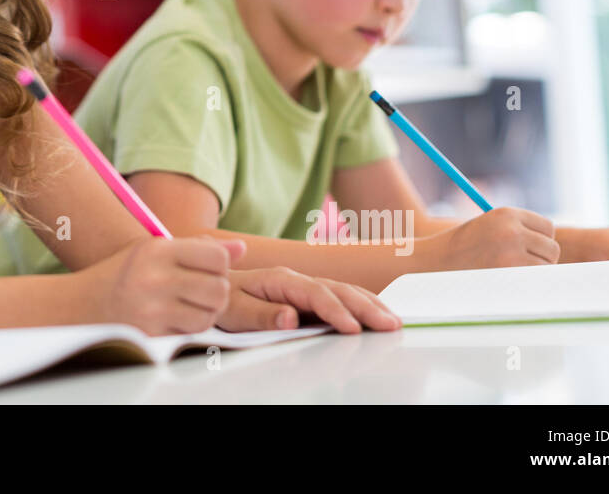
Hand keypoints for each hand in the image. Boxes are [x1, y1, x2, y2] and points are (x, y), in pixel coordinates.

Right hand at [82, 235, 240, 335]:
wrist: (80, 305)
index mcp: (156, 250)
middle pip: (219, 288)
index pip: (215, 256)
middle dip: (217, 291)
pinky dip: (191, 328)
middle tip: (201, 291)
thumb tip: (242, 250)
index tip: (206, 269)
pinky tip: (176, 319)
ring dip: (207, 312)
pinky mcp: (151, 334)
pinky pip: (192, 334)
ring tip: (190, 305)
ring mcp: (152, 309)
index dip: (219, 265)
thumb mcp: (154, 251)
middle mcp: (155, 278)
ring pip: (210, 315)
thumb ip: (199, 249)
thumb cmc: (125, 274)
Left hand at [216, 266, 400, 334]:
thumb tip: (291, 318)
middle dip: (366, 307)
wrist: (214, 287)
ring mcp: (305, 288)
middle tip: (391, 325)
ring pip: (344, 292)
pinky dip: (361, 307)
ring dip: (370, 305)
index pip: (315, 294)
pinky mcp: (309, 299)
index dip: (336, 311)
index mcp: (281, 280)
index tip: (353, 328)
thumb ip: (262, 314)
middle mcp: (297, 280)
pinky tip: (377, 316)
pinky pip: (340, 299)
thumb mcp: (234, 310)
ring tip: (393, 322)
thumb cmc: (224, 301)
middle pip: (338, 290)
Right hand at [420, 206, 558, 270]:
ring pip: (546, 266)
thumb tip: (551, 246)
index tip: (528, 248)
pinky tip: (506, 281)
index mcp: (507, 214)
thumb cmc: (462, 247)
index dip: (540, 239)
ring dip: (533, 272)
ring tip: (509, 272)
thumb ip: (518, 230)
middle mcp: (512, 230)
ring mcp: (512, 252)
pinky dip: (526, 283)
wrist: (434, 262)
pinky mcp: (509, 272)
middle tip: (521, 264)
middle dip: (541, 258)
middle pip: (552, 247)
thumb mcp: (489, 227)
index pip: (547, 227)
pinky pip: (534, 280)